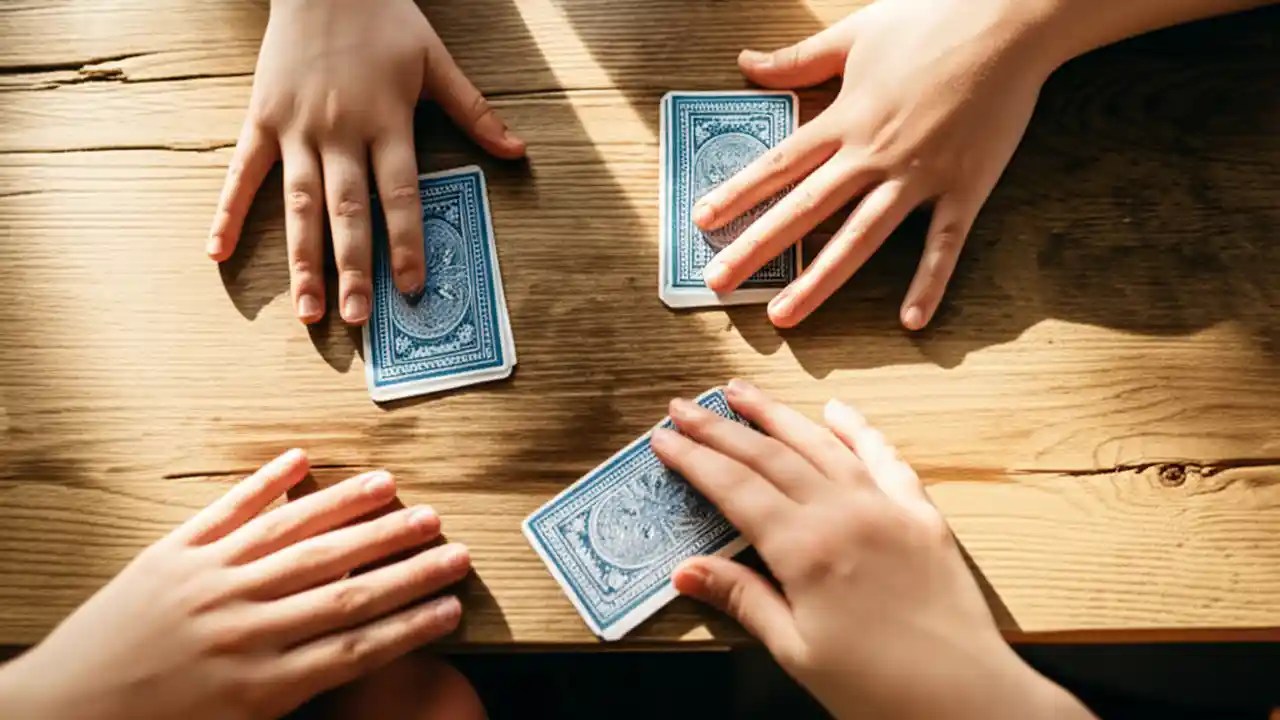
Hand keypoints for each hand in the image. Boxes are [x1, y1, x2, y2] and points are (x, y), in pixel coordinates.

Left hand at [0, 450, 470, 719]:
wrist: (63, 713)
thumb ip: (295, 693)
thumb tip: (357, 656)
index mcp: (262, 682)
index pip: (356, 645)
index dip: (410, 623)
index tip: (453, 605)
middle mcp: (244, 626)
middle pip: (341, 587)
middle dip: (401, 561)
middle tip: (448, 538)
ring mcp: (208, 582)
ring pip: (294, 539)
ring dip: (350, 512)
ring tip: (394, 489)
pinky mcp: (171, 555)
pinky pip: (225, 511)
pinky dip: (263, 482)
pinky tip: (299, 459)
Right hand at [207, 0, 524, 324]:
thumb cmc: (384, 18)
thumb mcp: (436, 60)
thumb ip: (474, 111)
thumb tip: (518, 152)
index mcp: (387, 121)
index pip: (401, 194)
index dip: (407, 242)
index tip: (411, 287)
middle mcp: (340, 132)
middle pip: (348, 210)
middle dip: (353, 267)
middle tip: (355, 317)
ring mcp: (296, 128)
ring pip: (298, 203)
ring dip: (302, 259)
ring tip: (306, 309)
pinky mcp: (261, 118)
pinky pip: (240, 172)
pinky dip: (226, 212)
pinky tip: (216, 252)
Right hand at [651, 380, 1093, 719]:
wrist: (968, 701)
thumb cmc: (877, 690)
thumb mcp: (796, 651)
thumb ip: (743, 599)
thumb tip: (684, 569)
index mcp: (805, 550)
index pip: (734, 488)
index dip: (695, 459)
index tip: (664, 438)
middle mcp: (843, 515)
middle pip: (768, 457)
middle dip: (720, 429)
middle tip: (685, 405)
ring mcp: (886, 508)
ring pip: (820, 445)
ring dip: (776, 415)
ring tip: (741, 392)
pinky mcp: (922, 514)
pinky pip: (884, 458)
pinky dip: (857, 429)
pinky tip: (835, 410)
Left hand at [695, 0, 1056, 328]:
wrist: (1010, 20)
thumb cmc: (933, 19)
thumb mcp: (855, 34)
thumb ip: (799, 59)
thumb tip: (745, 64)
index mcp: (845, 119)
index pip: (778, 165)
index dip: (737, 194)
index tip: (701, 222)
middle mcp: (873, 154)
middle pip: (804, 209)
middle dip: (757, 249)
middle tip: (718, 283)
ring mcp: (919, 176)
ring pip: (860, 238)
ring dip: (819, 281)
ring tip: (784, 317)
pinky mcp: (965, 187)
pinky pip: (944, 244)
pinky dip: (929, 283)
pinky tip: (911, 321)